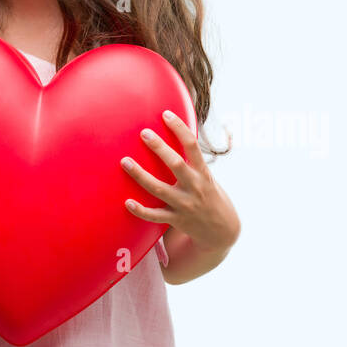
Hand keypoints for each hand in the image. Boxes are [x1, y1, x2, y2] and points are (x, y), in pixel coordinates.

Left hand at [121, 110, 239, 252]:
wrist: (222, 232)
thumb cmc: (212, 198)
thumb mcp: (208, 178)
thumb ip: (193, 163)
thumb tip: (176, 138)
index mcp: (203, 174)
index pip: (192, 146)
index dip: (180, 128)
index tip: (167, 114)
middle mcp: (194, 188)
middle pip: (176, 164)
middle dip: (159, 147)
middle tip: (144, 133)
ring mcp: (184, 205)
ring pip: (159, 189)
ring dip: (140, 175)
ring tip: (125, 161)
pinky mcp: (176, 220)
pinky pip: (155, 216)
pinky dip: (141, 210)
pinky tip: (127, 202)